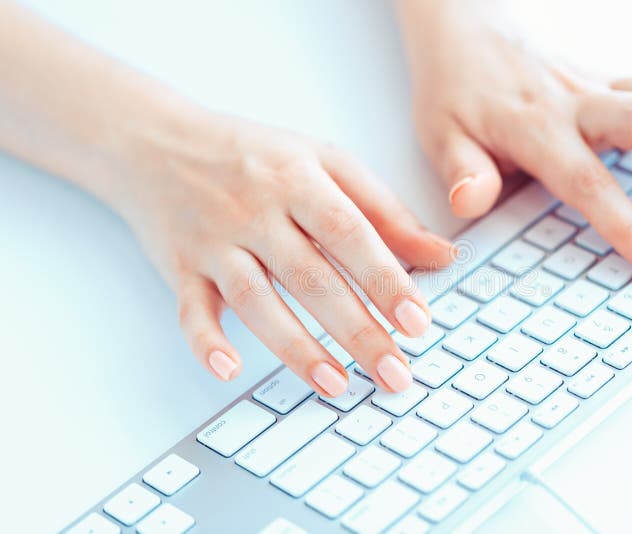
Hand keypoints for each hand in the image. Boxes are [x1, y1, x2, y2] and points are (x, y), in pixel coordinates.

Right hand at [110, 112, 452, 394]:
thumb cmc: (253, 154)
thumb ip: (383, 209)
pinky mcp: (180, 267)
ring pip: (256, 299)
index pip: (350, 233)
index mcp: (298, 179)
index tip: (419, 322)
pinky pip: (190, 309)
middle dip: (357, 330)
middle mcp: (256, 211)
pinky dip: (206, 342)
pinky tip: (230, 370)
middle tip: (395, 374)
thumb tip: (443, 255)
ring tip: (336, 385)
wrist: (155, 142)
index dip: (385, 279)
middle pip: (311, 277)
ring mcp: (214, 241)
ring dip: (296, 346)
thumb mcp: (323, 161)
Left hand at [397, 1, 631, 278]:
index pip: (588, 180)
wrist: (465, 39)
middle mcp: (572, 101)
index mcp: (531, 128)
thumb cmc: (454, 95)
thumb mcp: (440, 137)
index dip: (628, 225)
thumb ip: (461, 172)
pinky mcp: (611, 78)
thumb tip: (471, 201)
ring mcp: (596, 85)